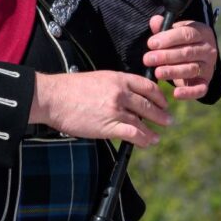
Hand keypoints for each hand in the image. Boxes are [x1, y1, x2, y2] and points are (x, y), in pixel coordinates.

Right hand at [30, 70, 170, 147]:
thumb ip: (115, 86)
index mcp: (118, 78)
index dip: (159, 96)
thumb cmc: (70, 89)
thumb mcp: (98, 78)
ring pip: (143, 121)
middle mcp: (121, 93)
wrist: (53, 97)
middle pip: (149, 104)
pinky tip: (147, 142)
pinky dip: (143, 139)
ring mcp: (116, 110)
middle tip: (167, 120)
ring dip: (153, 129)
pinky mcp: (109, 126)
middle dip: (161, 114)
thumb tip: (127, 96)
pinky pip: (133, 133)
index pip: (147, 86)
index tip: (163, 102)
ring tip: (158, 135)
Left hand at [144, 15, 217, 100]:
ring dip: (173, 72)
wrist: (196, 56)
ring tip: (157, 73)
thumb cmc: (181, 41)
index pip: (186, 34)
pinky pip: (200, 89)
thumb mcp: (174, 31)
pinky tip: (176, 93)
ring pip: (191, 69)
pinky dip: (189, 93)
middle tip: (148, 59)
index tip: (151, 44)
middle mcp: (208, 49)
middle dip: (166, 56)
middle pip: (187, 52)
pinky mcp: (206, 82)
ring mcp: (208, 67)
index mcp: (202, 32)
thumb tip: (155, 21)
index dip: (168, 39)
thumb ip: (163, 27)